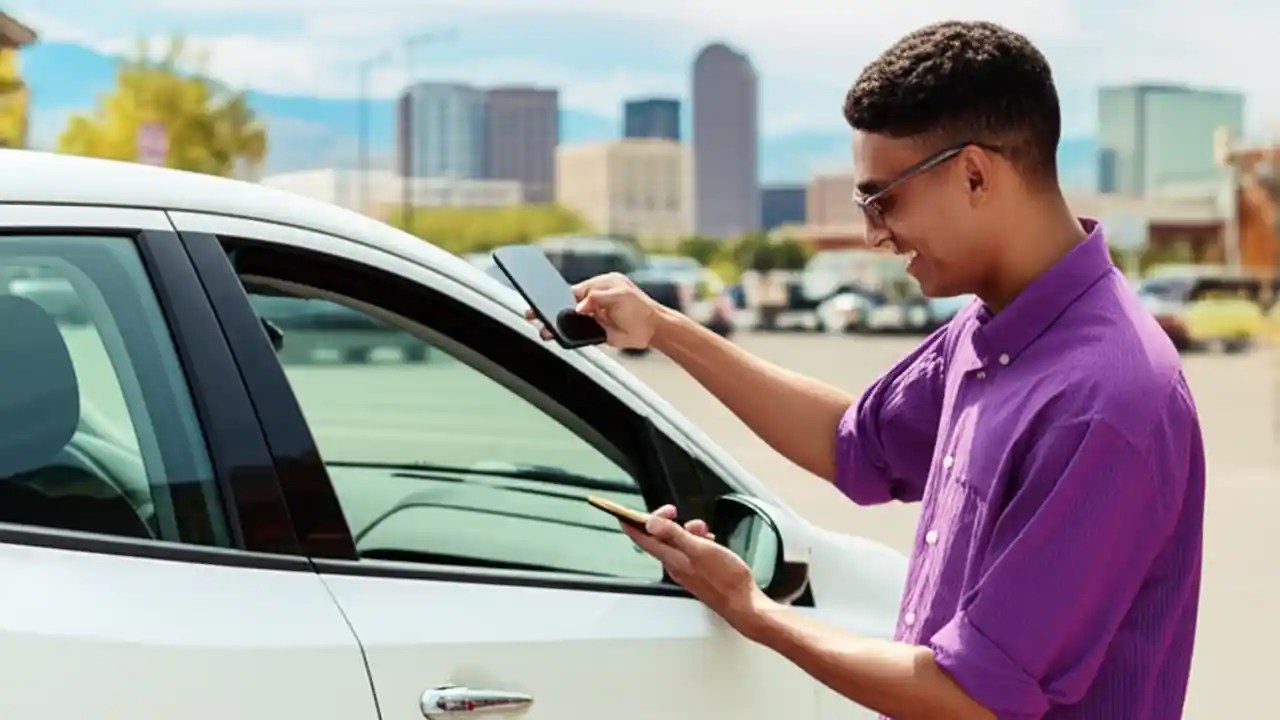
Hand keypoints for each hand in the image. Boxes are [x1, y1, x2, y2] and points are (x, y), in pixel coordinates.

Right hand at [525, 272, 660, 349]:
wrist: (654, 329)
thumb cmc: (639, 307)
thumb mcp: (620, 295)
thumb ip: (598, 297)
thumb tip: (578, 307)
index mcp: (598, 286)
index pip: (573, 290)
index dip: (557, 295)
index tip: (541, 298)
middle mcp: (593, 302)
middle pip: (567, 305)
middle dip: (550, 311)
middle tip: (533, 315)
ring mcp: (594, 317)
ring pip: (570, 321)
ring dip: (556, 326)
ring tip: (544, 330)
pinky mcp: (596, 333)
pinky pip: (578, 334)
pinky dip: (567, 336)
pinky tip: (556, 337)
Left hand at [622, 505, 774, 637]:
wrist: (744, 604)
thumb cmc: (727, 579)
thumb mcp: (700, 549)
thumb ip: (675, 535)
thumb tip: (651, 523)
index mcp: (672, 559)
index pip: (643, 539)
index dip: (632, 523)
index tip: (624, 512)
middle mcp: (675, 566)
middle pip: (658, 539)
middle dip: (664, 521)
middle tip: (672, 511)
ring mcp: (687, 570)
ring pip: (676, 544)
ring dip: (684, 530)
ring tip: (700, 527)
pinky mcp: (699, 573)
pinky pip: (689, 551)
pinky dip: (695, 540)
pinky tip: (708, 539)